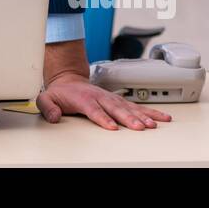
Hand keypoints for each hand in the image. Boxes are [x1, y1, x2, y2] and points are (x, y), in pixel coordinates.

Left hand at [37, 70, 172, 130]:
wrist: (69, 80)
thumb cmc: (60, 92)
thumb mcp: (46, 98)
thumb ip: (48, 107)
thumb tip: (54, 116)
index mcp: (83, 98)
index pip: (94, 109)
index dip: (103, 118)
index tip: (112, 127)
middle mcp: (100, 97)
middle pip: (115, 108)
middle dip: (128, 118)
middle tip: (139, 127)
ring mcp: (111, 98)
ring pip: (129, 107)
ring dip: (142, 116)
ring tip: (154, 124)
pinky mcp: (119, 101)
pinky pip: (135, 106)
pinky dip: (150, 112)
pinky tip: (161, 118)